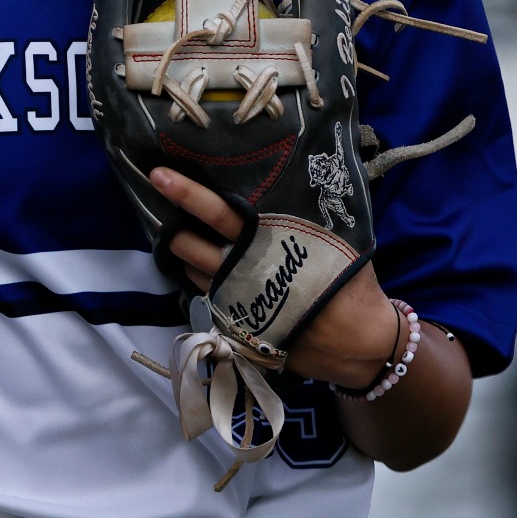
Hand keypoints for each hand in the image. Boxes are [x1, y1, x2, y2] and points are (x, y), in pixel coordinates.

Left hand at [150, 167, 397, 384]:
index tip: (160, 175)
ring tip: (181, 239)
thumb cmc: (348, 284)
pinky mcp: (236, 326)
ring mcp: (237, 301)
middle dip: (173, 229)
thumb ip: (302, 215)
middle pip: (192, 244)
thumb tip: (288, 186)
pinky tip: (203, 270)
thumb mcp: (330, 239)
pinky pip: (208, 297)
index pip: (220, 212)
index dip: (188, 193)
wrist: (356, 341)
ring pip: (194, 272)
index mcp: (267, 243)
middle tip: (163, 215)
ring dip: (184, 256)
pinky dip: (201, 281)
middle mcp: (244, 271)